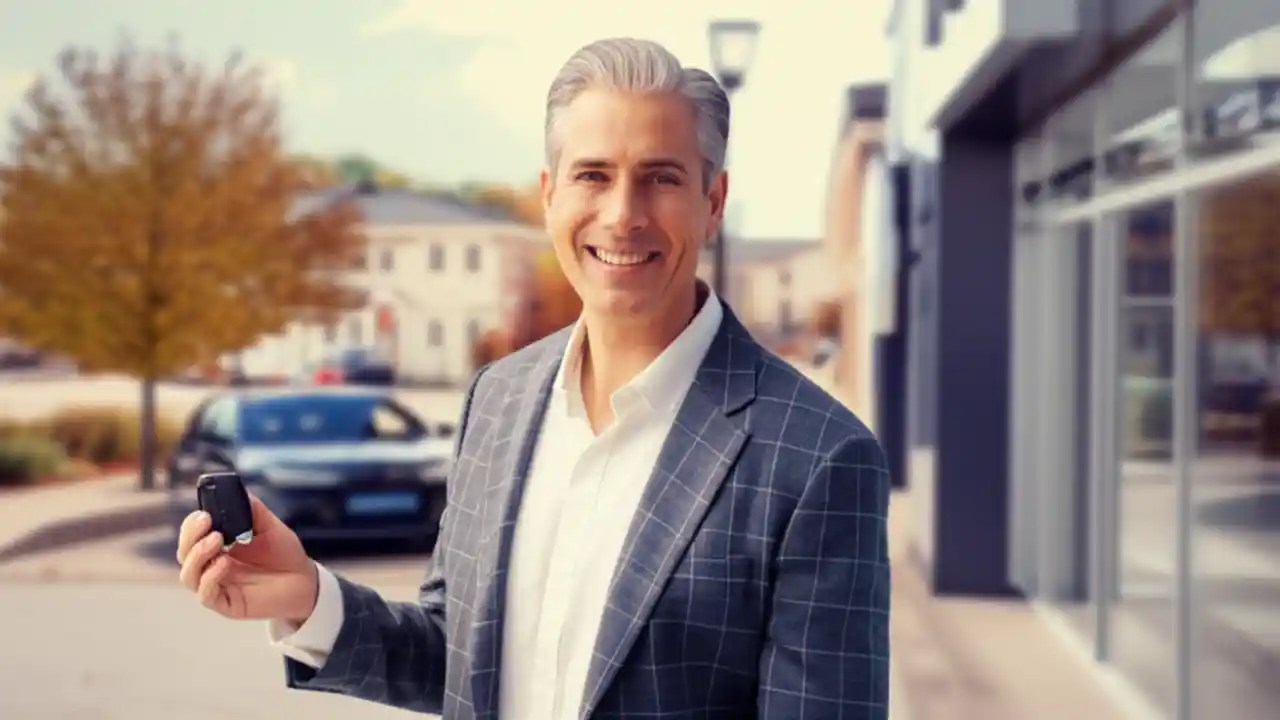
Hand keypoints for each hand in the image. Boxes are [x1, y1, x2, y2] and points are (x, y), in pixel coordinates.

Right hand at [176, 493, 318, 624]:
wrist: (305, 579)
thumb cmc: (284, 553)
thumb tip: (237, 491)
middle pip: (184, 554)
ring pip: (189, 576)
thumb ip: (252, 509)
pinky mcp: (226, 604)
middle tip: (208, 523)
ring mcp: (218, 585)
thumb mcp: (269, 525)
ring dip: (198, 555)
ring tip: (217, 540)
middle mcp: (212, 566)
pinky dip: (209, 578)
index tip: (204, 514)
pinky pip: (206, 595)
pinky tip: (223, 563)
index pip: (190, 536)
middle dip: (191, 537)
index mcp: (218, 546)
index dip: (191, 526)